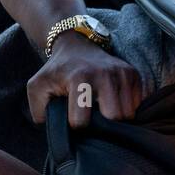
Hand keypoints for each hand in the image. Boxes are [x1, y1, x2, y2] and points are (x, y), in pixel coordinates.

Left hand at [27, 31, 146, 126]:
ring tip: (102, 109)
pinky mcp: (132, 73)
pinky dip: (127, 107)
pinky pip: (138, 104)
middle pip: (114, 118)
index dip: (75, 124)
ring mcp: (121, 72)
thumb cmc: (56, 71)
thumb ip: (38, 111)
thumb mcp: (36, 87)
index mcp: (80, 78)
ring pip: (129, 113)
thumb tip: (54, 129)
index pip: (82, 121)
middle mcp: (105, 74)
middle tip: (93, 116)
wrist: (76, 45)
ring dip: (116, 117)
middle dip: (103, 124)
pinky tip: (113, 102)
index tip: (72, 117)